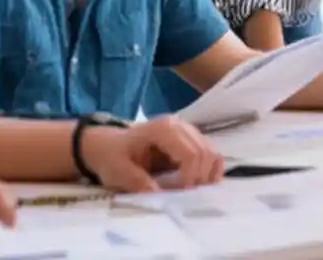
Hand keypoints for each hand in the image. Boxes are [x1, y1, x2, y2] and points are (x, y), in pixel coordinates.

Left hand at [79, 116, 224, 192]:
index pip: (191, 154)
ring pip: (212, 153)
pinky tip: (198, 183)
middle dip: (198, 179)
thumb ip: (136, 181)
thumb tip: (158, 194)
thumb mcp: (117, 171)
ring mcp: (188, 130)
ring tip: (190, 191)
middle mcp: (180, 125)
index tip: (176, 195)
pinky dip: (210, 170)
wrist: (110, 146)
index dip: (189, 178)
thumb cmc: (113, 157)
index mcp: (163, 129)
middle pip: (205, 154)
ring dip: (206, 176)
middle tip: (183, 197)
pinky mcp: (192, 139)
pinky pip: (211, 154)